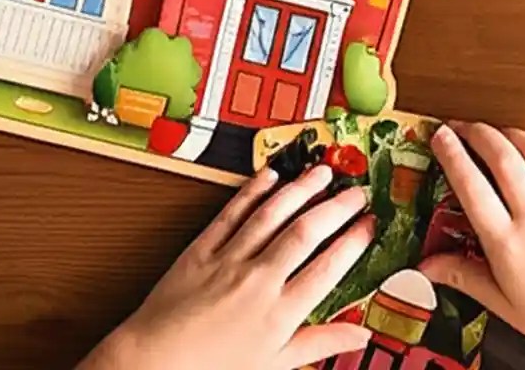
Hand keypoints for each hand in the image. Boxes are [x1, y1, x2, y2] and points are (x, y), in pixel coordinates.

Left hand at [79, 166, 375, 369]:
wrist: (154, 361)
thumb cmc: (213, 367)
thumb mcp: (274, 363)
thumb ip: (319, 342)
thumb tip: (360, 337)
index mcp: (280, 313)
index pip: (329, 268)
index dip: (354, 242)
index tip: (370, 225)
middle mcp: (259, 281)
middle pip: (306, 233)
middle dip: (336, 208)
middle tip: (356, 192)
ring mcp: (230, 260)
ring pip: (272, 214)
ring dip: (301, 190)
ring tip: (322, 173)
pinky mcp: (203, 248)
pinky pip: (232, 213)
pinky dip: (253, 191)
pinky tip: (271, 176)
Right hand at [422, 122, 524, 367]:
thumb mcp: (500, 301)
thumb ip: (461, 276)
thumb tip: (425, 268)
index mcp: (507, 244)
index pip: (471, 186)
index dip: (452, 155)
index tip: (440, 137)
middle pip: (502, 158)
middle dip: (477, 133)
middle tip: (462, 127)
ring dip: (513, 134)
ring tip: (498, 132)